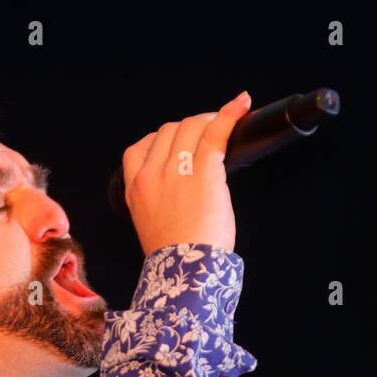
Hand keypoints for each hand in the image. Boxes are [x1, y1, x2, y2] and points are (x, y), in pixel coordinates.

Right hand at [121, 91, 251, 255]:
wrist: (188, 272)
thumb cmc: (177, 257)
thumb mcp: (152, 224)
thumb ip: (159, 197)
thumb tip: (184, 181)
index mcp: (135, 189)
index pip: (140, 147)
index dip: (162, 141)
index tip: (178, 146)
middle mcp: (151, 175)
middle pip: (167, 132)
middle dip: (189, 129)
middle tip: (208, 136)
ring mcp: (176, 171)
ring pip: (189, 127)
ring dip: (208, 122)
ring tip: (223, 125)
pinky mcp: (203, 171)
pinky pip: (215, 132)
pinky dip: (230, 114)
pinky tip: (242, 104)